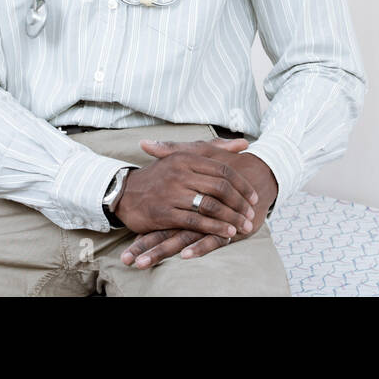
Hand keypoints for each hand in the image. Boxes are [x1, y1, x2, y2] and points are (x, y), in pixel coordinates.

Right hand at [112, 137, 258, 238]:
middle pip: (220, 187)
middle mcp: (180, 172)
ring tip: (243, 226)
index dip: (242, 185)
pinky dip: (214, 228)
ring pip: (211, 205)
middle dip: (240, 203)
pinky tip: (227, 234)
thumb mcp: (183, 157)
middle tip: (251, 214)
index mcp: (187, 158)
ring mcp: (172, 192)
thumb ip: (215, 149)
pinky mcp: (164, 212)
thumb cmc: (160, 176)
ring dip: (231, 218)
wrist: (125, 193)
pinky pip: (196, 221)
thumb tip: (245, 144)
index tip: (254, 197)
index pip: (223, 170)